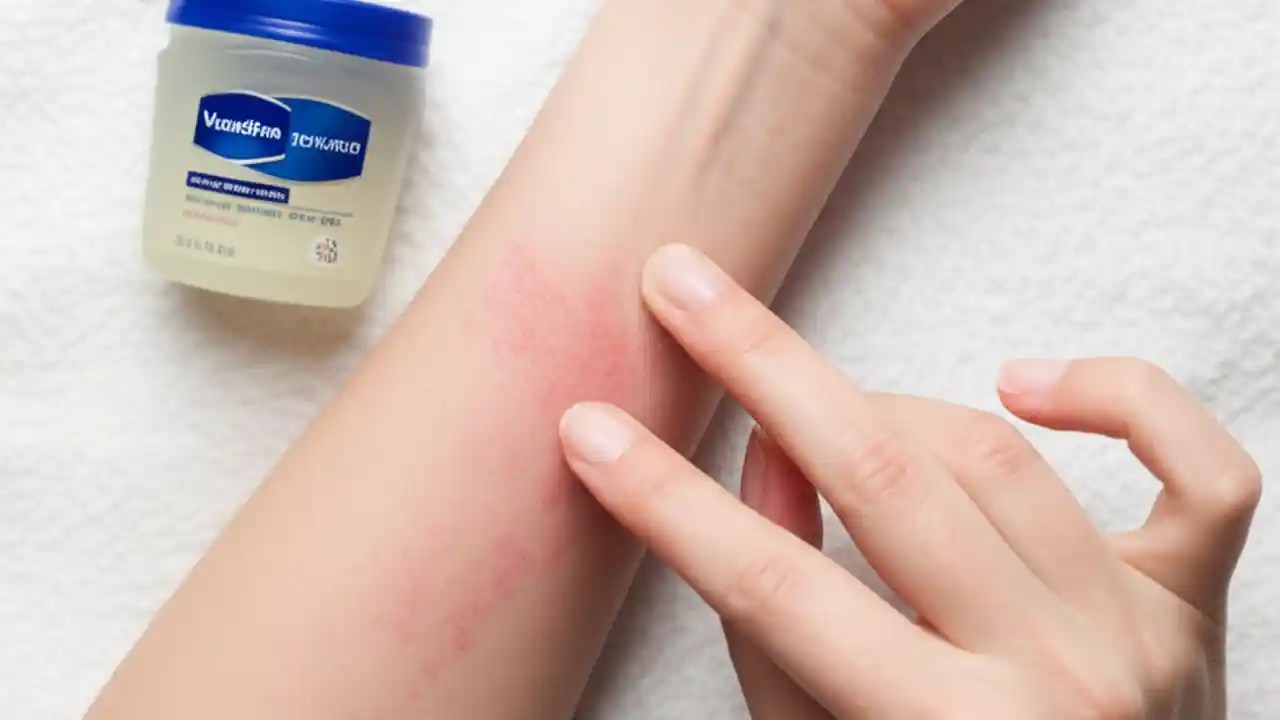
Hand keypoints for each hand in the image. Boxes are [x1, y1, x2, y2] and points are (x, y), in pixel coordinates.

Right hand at [558, 245, 1260, 718]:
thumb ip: (781, 632)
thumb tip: (769, 456)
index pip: (775, 588)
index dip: (667, 501)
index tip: (590, 428)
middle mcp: (1057, 682)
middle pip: (883, 481)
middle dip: (761, 368)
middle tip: (683, 285)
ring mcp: (1141, 633)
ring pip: (995, 453)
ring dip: (886, 409)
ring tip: (829, 417)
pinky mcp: (1199, 602)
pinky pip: (1201, 468)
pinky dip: (1119, 398)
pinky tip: (1025, 385)